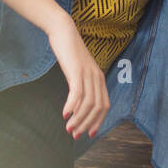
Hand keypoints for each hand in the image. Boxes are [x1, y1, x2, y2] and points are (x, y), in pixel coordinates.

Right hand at [48, 17, 109, 139]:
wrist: (63, 31)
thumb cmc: (68, 51)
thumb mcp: (77, 70)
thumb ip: (81, 84)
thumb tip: (77, 104)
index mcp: (99, 78)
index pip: (104, 106)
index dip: (98, 121)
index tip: (89, 133)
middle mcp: (97, 77)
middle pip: (97, 108)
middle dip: (87, 124)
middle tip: (76, 135)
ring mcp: (88, 73)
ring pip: (88, 104)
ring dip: (78, 119)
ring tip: (69, 129)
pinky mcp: (77, 70)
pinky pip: (77, 93)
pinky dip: (72, 107)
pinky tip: (65, 115)